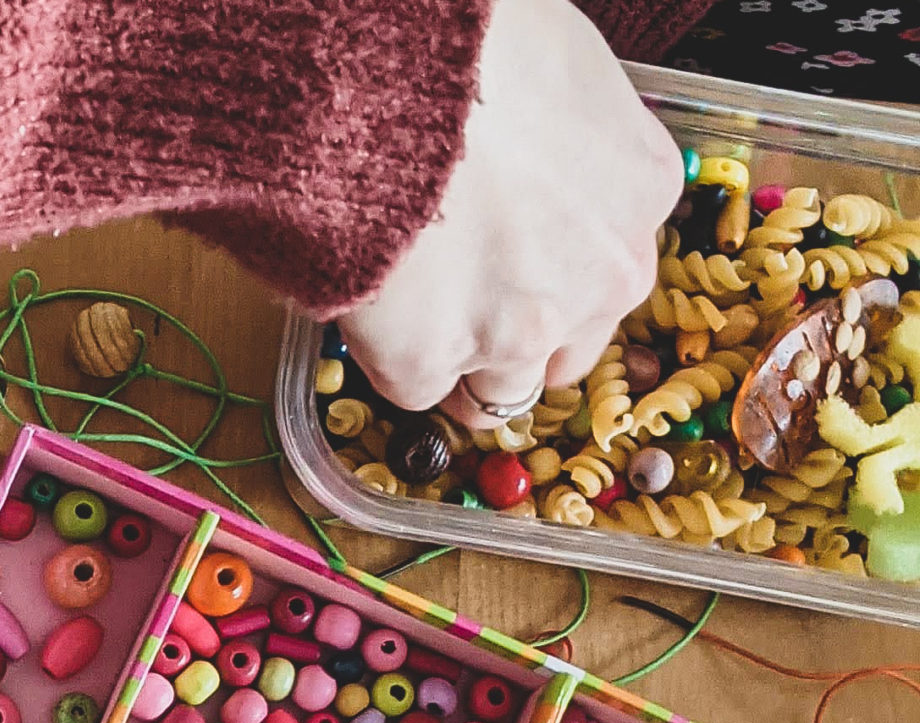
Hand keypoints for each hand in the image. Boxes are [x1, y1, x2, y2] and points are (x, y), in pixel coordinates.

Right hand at [335, 0, 683, 428]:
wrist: (385, 78)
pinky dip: (392, 360)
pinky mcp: (429, 360)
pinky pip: (415, 389)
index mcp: (641, 190)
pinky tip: (370, 313)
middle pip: (572, 347)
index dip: (559, 267)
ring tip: (411, 323)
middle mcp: (599, 275)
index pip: (613, 267)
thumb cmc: (471, 46)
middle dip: (527, 337)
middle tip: (467, 304)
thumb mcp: (559, 62)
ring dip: (462, 365)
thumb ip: (566, 127)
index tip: (517, 258)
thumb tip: (528, 138)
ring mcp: (517, 329)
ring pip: (499, 388)